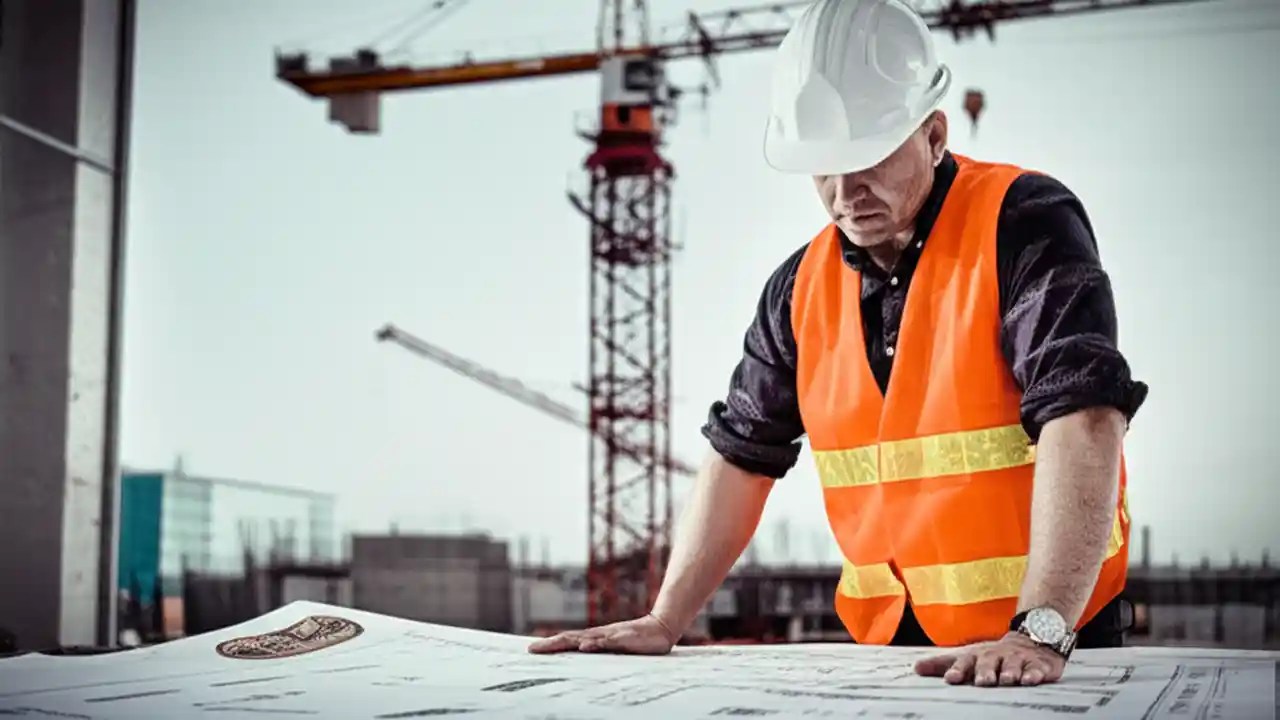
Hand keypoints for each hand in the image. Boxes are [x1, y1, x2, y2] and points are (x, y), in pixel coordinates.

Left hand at [526, 613, 678, 654]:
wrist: (661, 628)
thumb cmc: (637, 640)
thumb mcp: (616, 648)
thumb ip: (601, 650)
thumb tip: (582, 655)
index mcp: (595, 638)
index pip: (568, 640)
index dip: (550, 644)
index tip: (532, 649)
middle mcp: (598, 635)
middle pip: (569, 638)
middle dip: (549, 644)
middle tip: (531, 649)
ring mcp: (610, 636)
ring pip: (583, 638)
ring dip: (565, 642)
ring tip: (548, 646)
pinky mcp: (623, 639)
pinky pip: (606, 642)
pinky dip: (594, 644)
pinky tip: (583, 647)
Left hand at [913, 632, 1065, 686]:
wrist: (1030, 640)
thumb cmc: (992, 656)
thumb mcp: (968, 657)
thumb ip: (943, 664)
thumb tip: (916, 668)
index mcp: (977, 656)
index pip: (965, 662)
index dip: (958, 670)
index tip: (951, 678)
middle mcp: (996, 656)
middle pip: (989, 663)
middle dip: (985, 672)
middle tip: (983, 681)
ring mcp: (1018, 660)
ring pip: (1013, 665)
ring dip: (1010, 672)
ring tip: (1007, 680)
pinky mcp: (1038, 665)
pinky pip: (1036, 669)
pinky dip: (1034, 674)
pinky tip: (1030, 680)